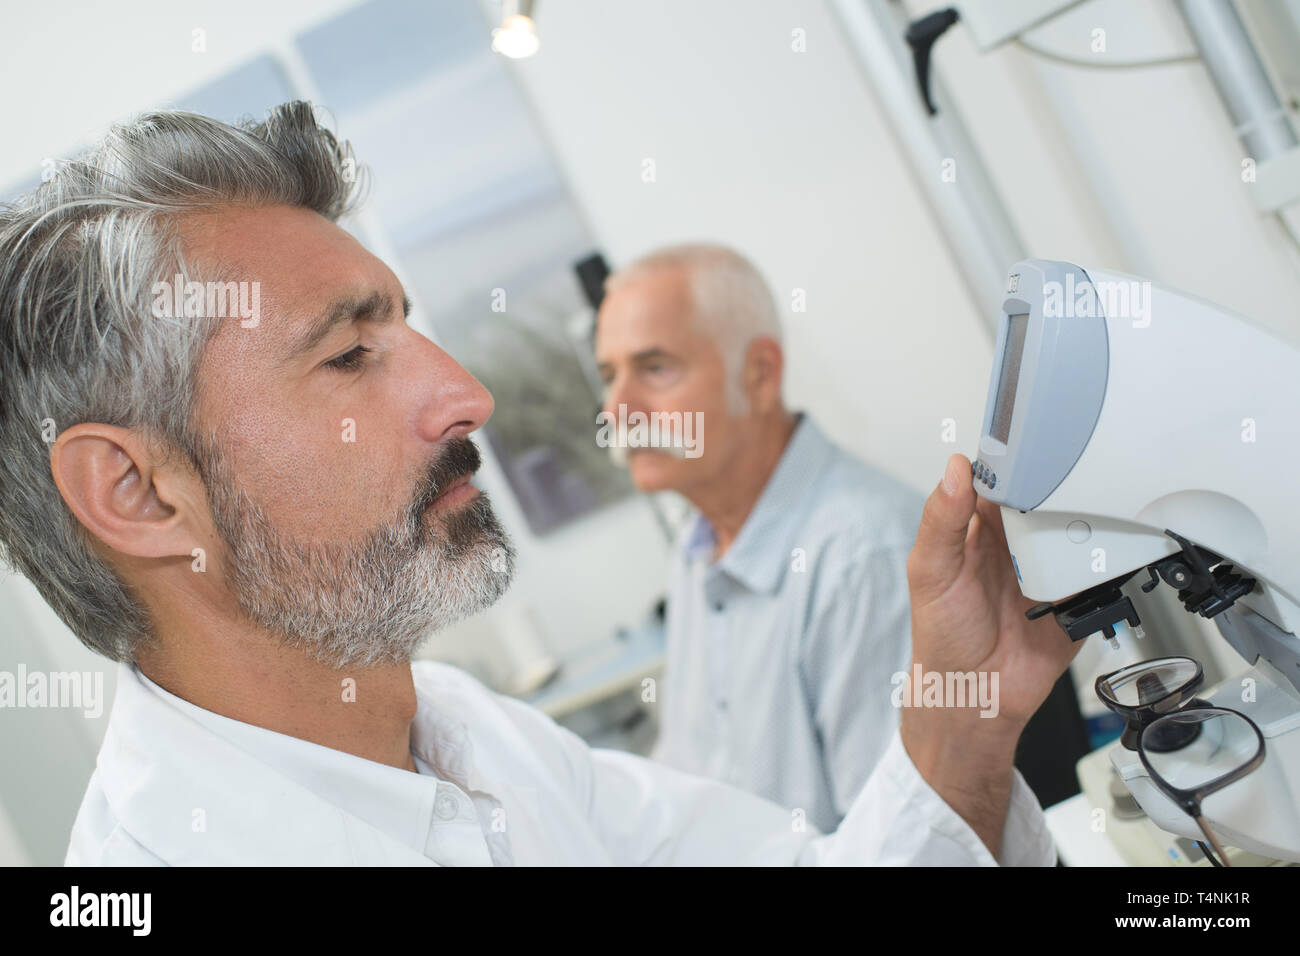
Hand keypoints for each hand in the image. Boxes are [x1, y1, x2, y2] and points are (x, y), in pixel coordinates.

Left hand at [900, 454, 1079, 856]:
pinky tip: (1122, 544)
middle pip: (1050, 495)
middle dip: (1068, 480)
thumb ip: (942, 522)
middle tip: (1087, 461)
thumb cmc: (941, 636)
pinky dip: (1113, 559)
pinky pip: (1103, 570)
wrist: (975, 698)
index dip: (1017, 454)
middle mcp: (1016, 540)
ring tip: (1110, 497)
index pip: (1001, 476)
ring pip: (1080, 527)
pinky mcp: (1079, 596)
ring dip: (1094, 516)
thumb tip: (953, 469)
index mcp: (977, 526)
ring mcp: (1050, 566)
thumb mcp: (931, 574)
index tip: (1038, 429)